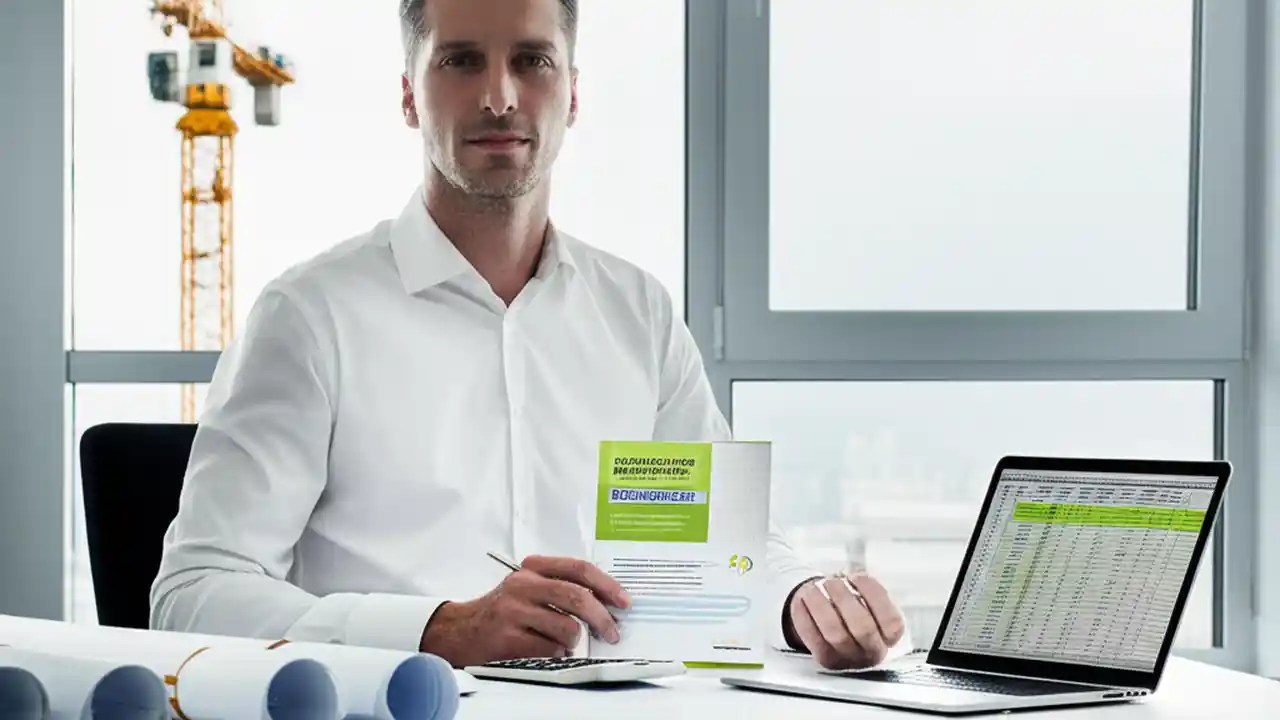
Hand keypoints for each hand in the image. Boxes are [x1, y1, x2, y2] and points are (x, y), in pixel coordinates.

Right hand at [419, 555, 631, 666]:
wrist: (460, 631)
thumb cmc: (503, 610)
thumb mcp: (529, 587)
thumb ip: (561, 586)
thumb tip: (607, 601)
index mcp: (533, 568)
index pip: (579, 569)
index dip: (607, 585)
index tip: (624, 601)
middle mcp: (523, 585)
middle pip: (577, 597)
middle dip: (602, 618)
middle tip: (612, 633)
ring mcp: (514, 611)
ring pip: (567, 628)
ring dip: (572, 642)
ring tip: (559, 642)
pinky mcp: (508, 638)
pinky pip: (550, 649)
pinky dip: (555, 654)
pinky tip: (542, 649)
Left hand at [788, 572, 905, 669]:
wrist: (833, 629)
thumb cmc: (853, 609)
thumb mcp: (868, 599)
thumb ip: (867, 591)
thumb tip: (856, 577)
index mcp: (889, 636)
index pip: (891, 621)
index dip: (873, 595)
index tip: (857, 577)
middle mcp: (873, 652)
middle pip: (863, 628)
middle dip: (844, 599)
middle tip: (832, 582)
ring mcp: (850, 660)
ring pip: (836, 634)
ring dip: (822, 605)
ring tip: (814, 588)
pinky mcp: (827, 660)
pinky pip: (814, 639)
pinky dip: (805, 615)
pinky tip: (803, 600)